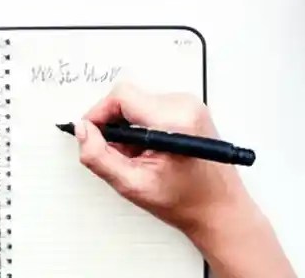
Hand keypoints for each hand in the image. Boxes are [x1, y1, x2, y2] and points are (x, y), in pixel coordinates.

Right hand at [75, 84, 294, 277]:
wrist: (220, 209)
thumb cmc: (187, 201)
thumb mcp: (133, 185)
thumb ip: (100, 157)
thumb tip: (83, 132)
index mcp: (174, 119)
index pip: (122, 96)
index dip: (98, 113)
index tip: (89, 132)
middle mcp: (184, 105)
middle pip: (129, 98)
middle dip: (114, 125)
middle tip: (116, 154)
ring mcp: (190, 105)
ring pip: (138, 103)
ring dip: (128, 128)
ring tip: (136, 157)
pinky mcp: (190, 110)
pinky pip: (152, 108)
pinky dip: (141, 128)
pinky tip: (148, 152)